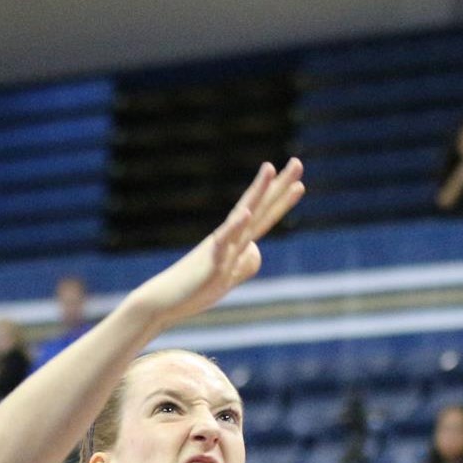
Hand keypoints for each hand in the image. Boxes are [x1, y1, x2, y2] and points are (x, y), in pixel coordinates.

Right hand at [125, 160, 304, 331]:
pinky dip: (235, 227)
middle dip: (279, 186)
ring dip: (257, 192)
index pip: (263, 216)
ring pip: (243, 216)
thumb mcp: (227, 279)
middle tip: (298, 162)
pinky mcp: (211, 262)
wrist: (163, 301)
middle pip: (259, 208)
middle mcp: (230, 239)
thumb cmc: (193, 290)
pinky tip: (247, 213)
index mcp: (235, 243)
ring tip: (270, 169)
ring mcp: (221, 248)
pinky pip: (224, 241)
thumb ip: (244, 264)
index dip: (281, 199)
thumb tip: (255, 250)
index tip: (299, 181)